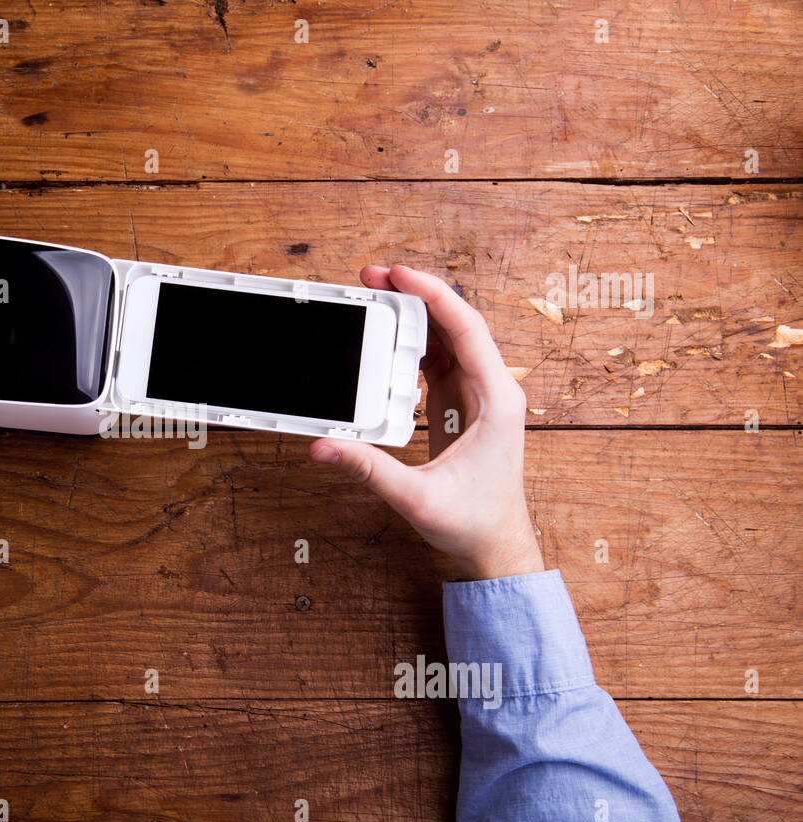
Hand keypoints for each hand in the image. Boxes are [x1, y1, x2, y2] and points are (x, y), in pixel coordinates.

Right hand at [309, 264, 543, 580]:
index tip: (399, 274)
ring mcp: (477, 396)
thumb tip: (324, 446)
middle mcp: (491, 390)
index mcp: (496, 400)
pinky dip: (412, 342)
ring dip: (412, 314)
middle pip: (454, 325)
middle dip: (415, 295)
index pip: (467, 330)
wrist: (496, 547)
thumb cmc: (473, 523)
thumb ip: (368, 469)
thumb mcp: (416, 498)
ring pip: (446, 338)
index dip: (433, 295)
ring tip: (375, 294)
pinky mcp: (460, 406)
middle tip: (373, 277)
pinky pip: (437, 360)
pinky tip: (385, 333)